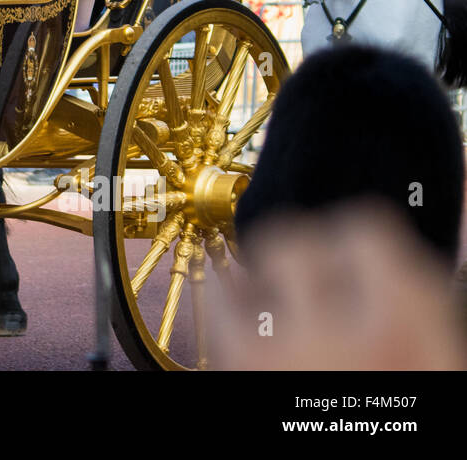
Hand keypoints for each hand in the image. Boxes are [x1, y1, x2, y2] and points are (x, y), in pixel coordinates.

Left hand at [214, 202, 466, 369]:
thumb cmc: (394, 421)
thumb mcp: (437, 372)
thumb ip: (418, 320)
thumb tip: (392, 275)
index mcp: (411, 331)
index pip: (369, 231)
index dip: (360, 239)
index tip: (355, 252)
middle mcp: (344, 330)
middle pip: (303, 241)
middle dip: (305, 252)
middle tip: (312, 275)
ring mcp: (282, 350)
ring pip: (251, 263)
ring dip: (262, 271)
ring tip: (274, 291)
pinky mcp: (235, 370)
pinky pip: (216, 301)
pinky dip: (224, 295)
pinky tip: (238, 308)